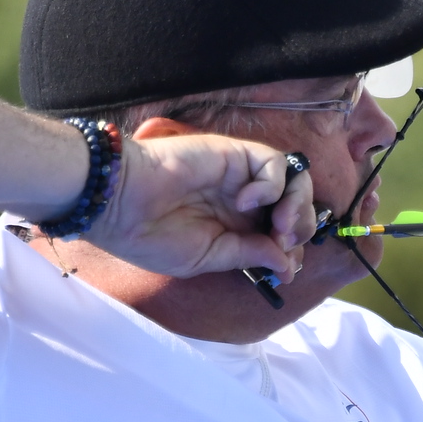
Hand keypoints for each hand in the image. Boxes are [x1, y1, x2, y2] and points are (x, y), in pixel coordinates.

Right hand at [82, 133, 315, 279]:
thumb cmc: (152, 238)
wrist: (121, 207)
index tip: (287, 266)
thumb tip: (289, 267)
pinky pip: (274, 163)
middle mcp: (244, 201)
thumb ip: (250, 255)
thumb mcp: (209, 257)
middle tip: (283, 241)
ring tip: (279, 225)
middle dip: (301, 227)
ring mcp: (241, 176)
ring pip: (294, 182)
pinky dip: (272, 184)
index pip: (283, 235)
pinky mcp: (235, 154)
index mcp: (236, 229)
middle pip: (296, 208)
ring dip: (297, 206)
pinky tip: (247, 201)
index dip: (293, 249)